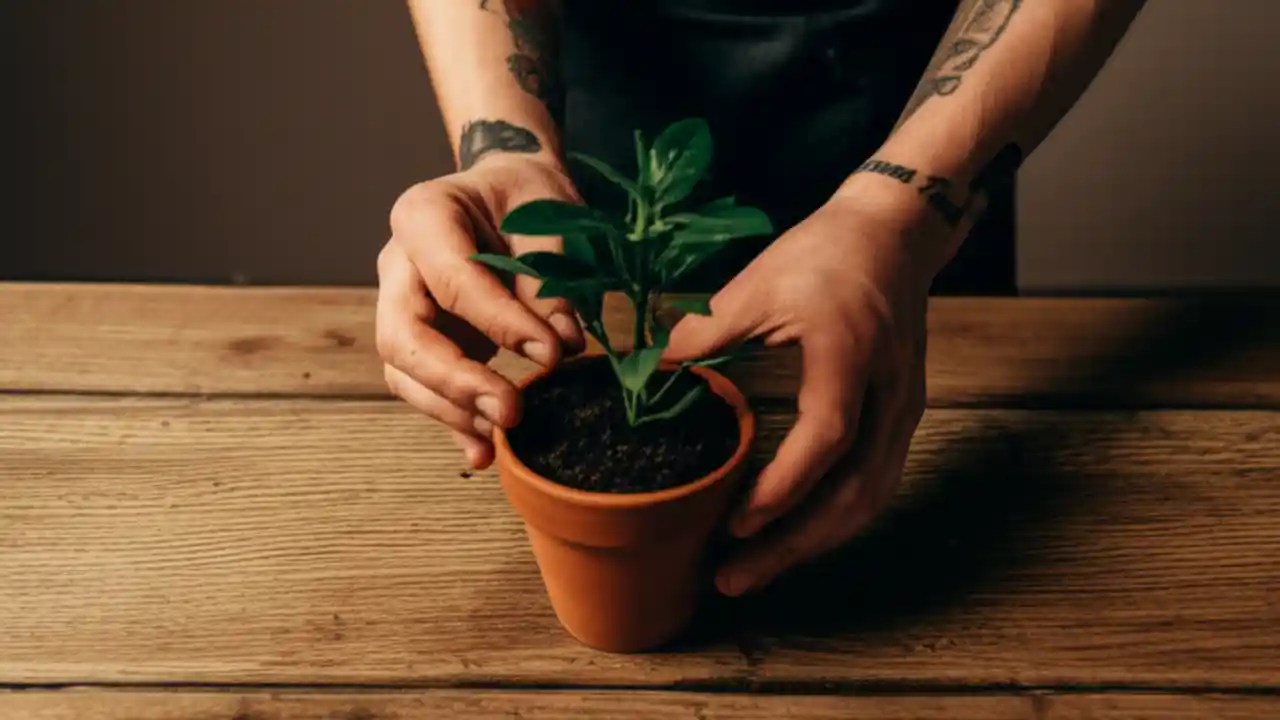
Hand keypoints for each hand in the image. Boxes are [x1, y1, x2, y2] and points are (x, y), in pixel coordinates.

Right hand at [377, 154, 585, 468]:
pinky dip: (452, 421)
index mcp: (422, 215)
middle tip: (511, 412)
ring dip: (450, 410)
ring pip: (403, 370)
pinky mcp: (420, 339)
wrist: (507, 190)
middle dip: (455, 381)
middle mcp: (398, 263)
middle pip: (403, 335)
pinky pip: (420, 387)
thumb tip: (563, 341)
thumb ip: (550, 277)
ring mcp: (401, 305)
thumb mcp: (549, 216)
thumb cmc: (527, 195)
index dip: (499, 323)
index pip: (451, 279)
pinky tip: (483, 453)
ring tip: (500, 438)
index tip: (551, 353)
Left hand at [666, 180, 981, 595]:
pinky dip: (834, 518)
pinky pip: (875, 484)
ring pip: (870, 498)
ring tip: (756, 569)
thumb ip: (703, 332)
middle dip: (795, 544)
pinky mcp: (902, 416)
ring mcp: (904, 409)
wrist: (895, 232)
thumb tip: (640, 372)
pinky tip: (793, 534)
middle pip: (856, 492)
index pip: (827, 438)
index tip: (737, 523)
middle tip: (734, 577)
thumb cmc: (825, 252)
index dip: (784, 488)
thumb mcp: (757, 283)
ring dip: (814, 542)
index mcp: (849, 356)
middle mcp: (889, 393)